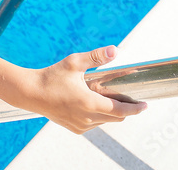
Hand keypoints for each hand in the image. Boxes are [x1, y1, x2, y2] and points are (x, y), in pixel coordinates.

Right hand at [21, 45, 146, 133]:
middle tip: (131, 96)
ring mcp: (80, 125)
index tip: (146, 105)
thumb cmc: (51, 76)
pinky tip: (96, 103)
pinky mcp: (75, 128)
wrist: (30, 93)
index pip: (120, 111)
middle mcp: (86, 118)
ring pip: (105, 121)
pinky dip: (100, 116)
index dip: (135, 109)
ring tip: (111, 97)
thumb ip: (96, 56)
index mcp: (89, 103)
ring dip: (112, 112)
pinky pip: (94, 124)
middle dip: (126, 109)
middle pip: (116, 118)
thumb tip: (115, 50)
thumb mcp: (74, 62)